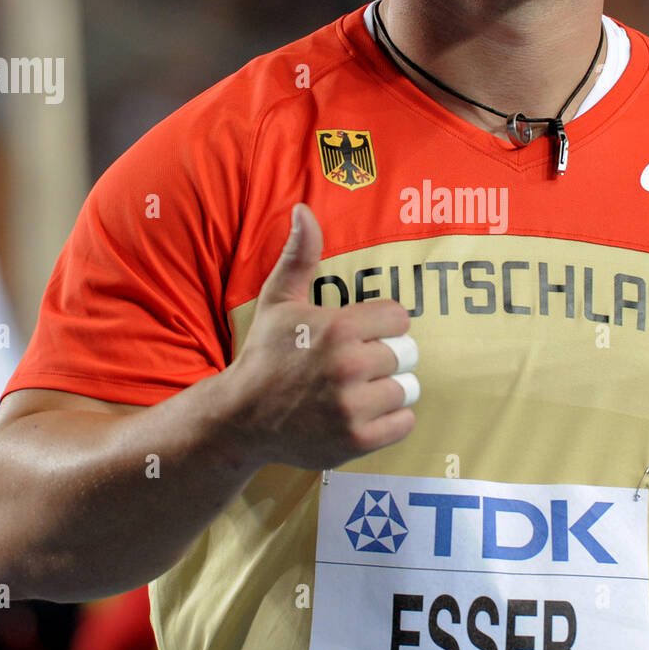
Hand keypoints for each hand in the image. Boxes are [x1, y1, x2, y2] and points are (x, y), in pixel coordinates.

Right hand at [227, 203, 417, 469]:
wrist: (241, 419)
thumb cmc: (266, 354)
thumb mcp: (279, 300)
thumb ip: (300, 255)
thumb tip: (303, 209)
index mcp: (338, 328)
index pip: (400, 318)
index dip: (383, 325)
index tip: (360, 334)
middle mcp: (348, 366)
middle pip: (407, 354)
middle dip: (385, 358)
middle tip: (356, 366)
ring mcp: (352, 406)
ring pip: (407, 389)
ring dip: (388, 391)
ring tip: (358, 390)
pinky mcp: (356, 440)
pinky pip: (405, 423)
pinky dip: (391, 421)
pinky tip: (363, 413)